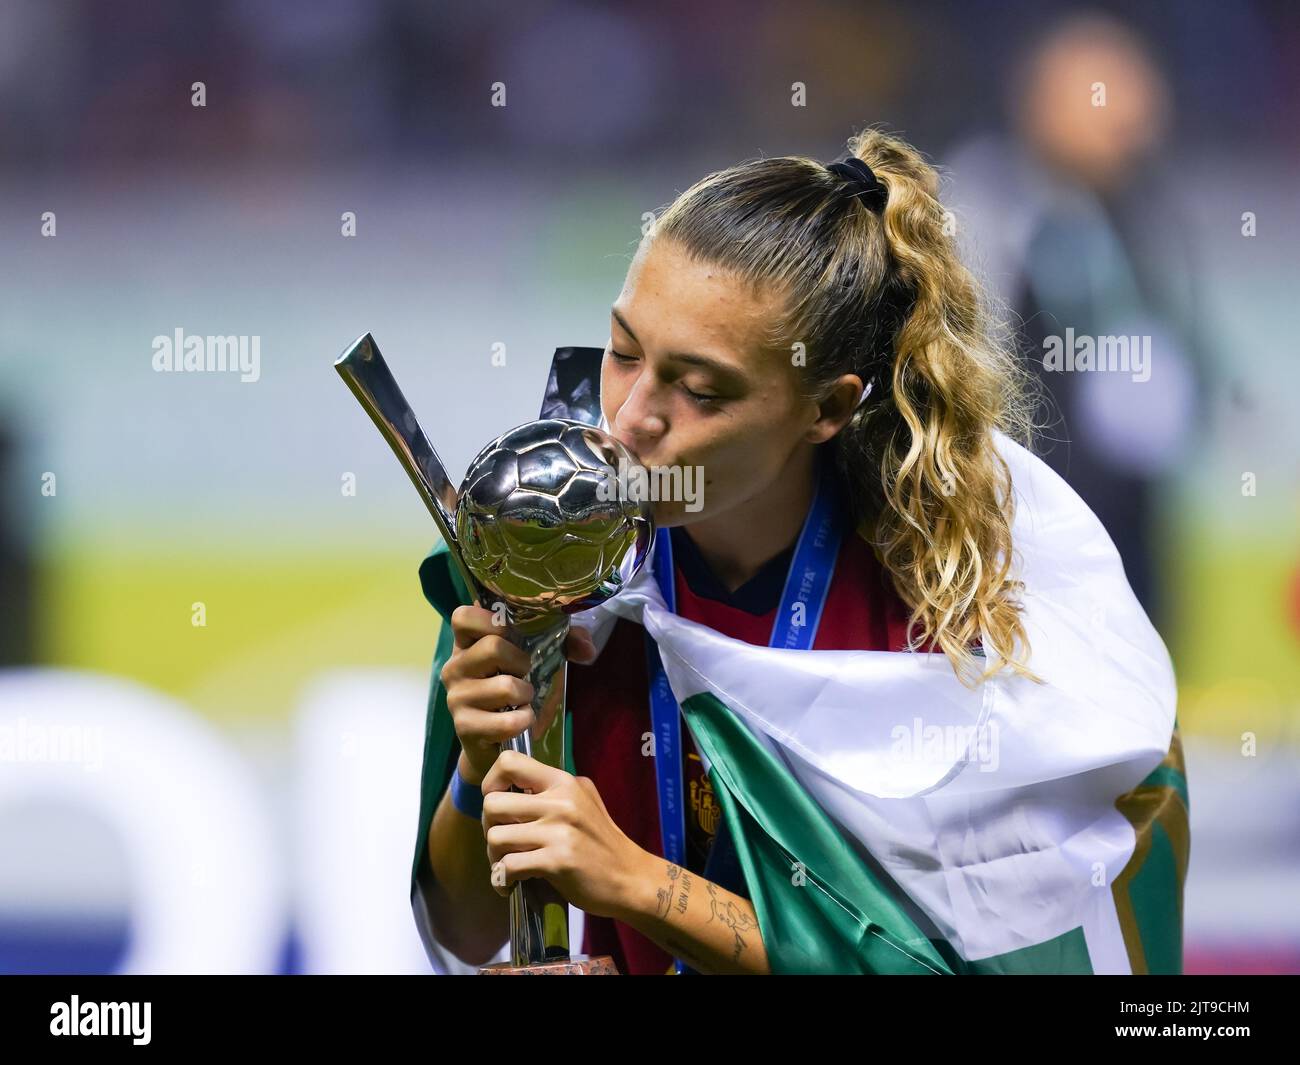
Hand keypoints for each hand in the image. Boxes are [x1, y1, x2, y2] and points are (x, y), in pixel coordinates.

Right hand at [440, 605, 595, 784]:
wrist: (496, 745)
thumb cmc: (516, 693)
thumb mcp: (538, 661)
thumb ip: (564, 642)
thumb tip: (588, 647)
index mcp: (467, 644)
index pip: (463, 616)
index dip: (489, 619)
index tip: (510, 631)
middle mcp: (455, 667)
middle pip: (492, 646)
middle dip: (522, 660)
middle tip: (526, 672)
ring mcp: (456, 697)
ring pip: (504, 686)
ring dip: (526, 694)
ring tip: (525, 699)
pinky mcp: (465, 727)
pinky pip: (506, 721)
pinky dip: (524, 720)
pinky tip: (521, 720)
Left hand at [480, 749, 647, 919]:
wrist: (630, 878)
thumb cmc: (602, 841)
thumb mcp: (584, 800)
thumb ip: (552, 790)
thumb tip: (514, 786)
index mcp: (564, 782)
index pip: (509, 762)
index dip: (492, 783)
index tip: (499, 805)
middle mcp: (560, 802)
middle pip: (492, 803)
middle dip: (489, 827)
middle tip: (502, 842)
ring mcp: (559, 832)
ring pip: (495, 837)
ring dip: (494, 857)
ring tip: (507, 865)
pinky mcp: (557, 861)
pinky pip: (509, 866)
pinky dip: (503, 879)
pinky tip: (511, 884)